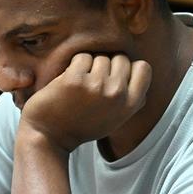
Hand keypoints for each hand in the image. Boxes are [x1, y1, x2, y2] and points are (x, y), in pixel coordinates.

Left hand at [20, 53, 152, 151]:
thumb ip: (130, 97)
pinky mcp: (75, 79)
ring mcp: (96, 85)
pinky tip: (68, 82)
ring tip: (80, 86)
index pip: (143, 68)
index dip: (128, 69)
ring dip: (89, 67)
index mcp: (130, 104)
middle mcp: (116, 94)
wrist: (48, 136)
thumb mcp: (116, 118)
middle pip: (121, 58)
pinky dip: (73, 66)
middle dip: (107, 67)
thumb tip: (141, 71)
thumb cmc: (82, 126)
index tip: (115, 78)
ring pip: (100, 56)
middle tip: (93, 84)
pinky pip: (82, 57)